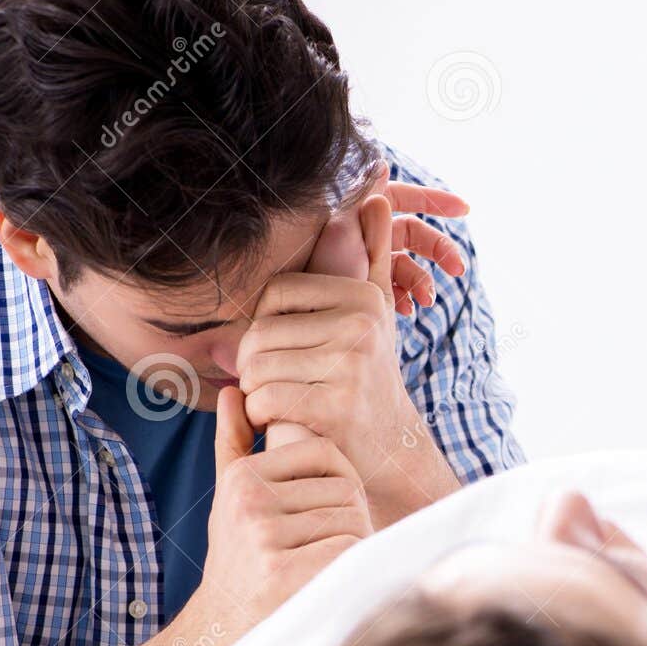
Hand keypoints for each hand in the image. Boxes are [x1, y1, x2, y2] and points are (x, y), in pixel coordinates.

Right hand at [189, 386, 371, 634]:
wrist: (222, 628)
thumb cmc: (236, 558)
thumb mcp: (230, 499)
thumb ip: (234, 444)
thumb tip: (237, 391)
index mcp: (243, 476)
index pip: (324, 452)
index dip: (340, 479)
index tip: (326, 510)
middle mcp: (250, 502)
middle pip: (345, 489)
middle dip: (350, 518)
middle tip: (328, 545)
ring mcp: (264, 537)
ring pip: (352, 521)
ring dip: (353, 544)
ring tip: (324, 563)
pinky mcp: (283, 573)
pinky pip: (349, 550)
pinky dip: (350, 567)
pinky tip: (326, 581)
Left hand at [238, 195, 459, 517]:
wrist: (391, 453)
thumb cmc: (368, 380)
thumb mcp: (373, 315)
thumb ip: (370, 254)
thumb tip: (377, 192)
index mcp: (362, 298)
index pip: (276, 295)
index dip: (267, 328)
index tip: (287, 355)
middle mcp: (362, 325)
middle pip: (260, 334)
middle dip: (255, 368)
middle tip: (275, 388)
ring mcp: (351, 365)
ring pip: (257, 370)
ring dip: (256, 396)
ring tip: (281, 406)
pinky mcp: (337, 406)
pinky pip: (265, 401)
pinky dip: (262, 419)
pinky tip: (283, 426)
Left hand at [317, 160, 471, 316]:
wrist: (296, 317)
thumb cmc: (319, 273)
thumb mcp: (344, 232)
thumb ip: (369, 200)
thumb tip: (382, 161)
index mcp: (363, 214)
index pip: (406, 198)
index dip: (436, 201)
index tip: (465, 210)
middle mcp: (367, 235)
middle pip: (415, 234)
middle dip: (440, 251)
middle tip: (458, 269)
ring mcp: (368, 263)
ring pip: (409, 265)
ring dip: (423, 281)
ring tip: (424, 301)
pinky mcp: (366, 289)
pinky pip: (396, 288)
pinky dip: (406, 297)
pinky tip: (407, 310)